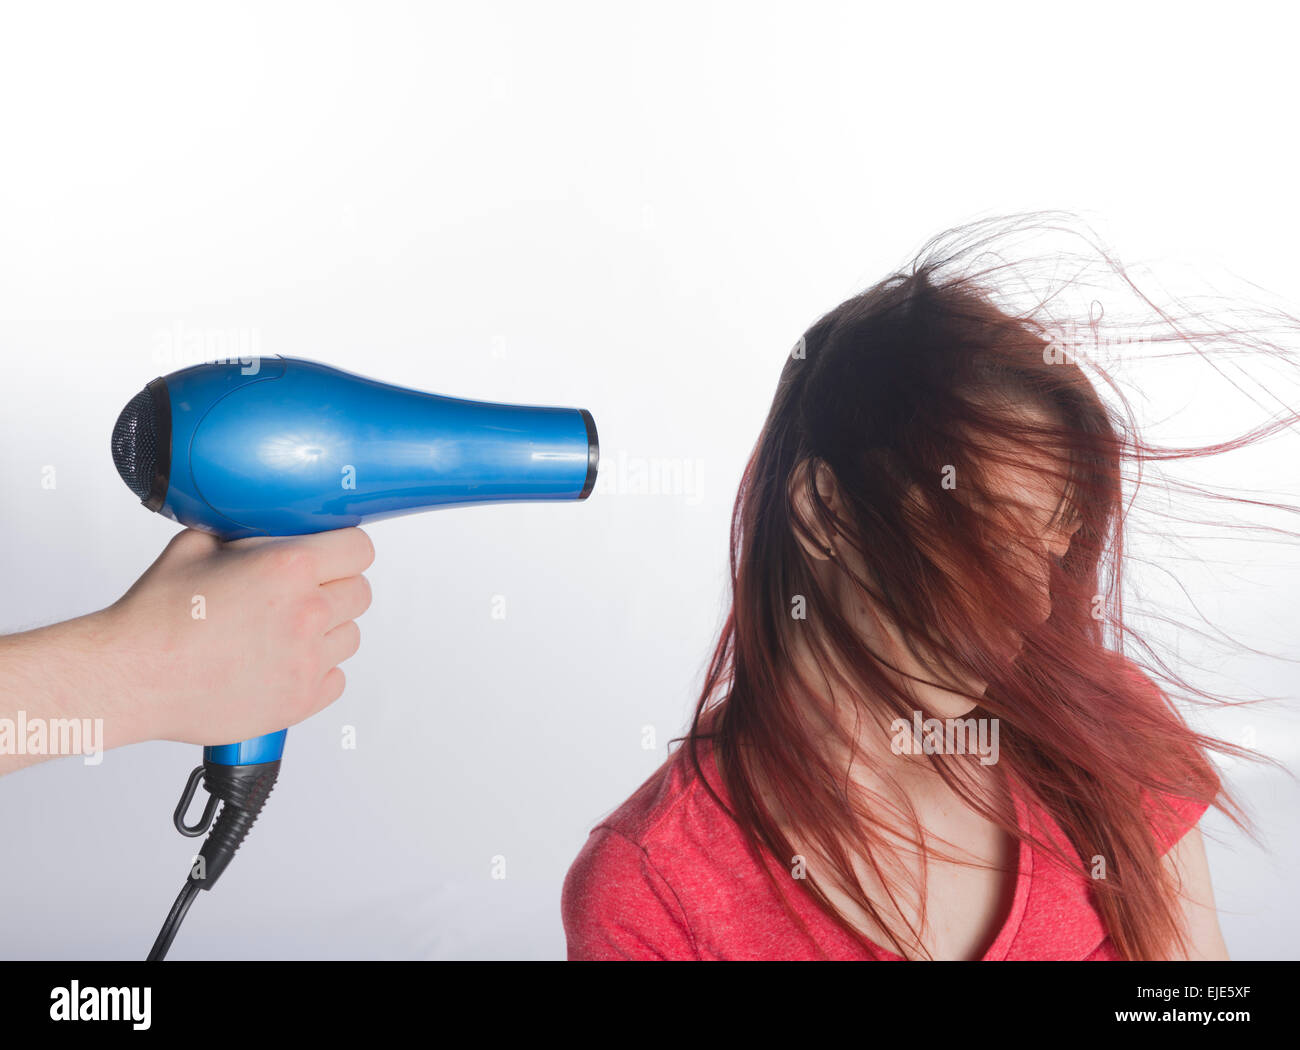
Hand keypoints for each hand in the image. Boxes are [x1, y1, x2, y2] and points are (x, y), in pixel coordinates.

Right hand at [99, 527, 374, 746]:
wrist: (132, 677)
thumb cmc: (156, 616)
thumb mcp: (197, 545)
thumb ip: (245, 532)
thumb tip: (266, 524)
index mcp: (289, 567)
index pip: (360, 548)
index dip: (344, 549)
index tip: (333, 556)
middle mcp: (308, 612)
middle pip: (360, 592)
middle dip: (335, 588)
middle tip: (300, 595)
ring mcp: (308, 660)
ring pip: (351, 636)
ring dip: (327, 631)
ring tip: (282, 632)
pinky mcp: (301, 700)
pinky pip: (336, 679)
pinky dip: (316, 672)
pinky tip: (280, 663)